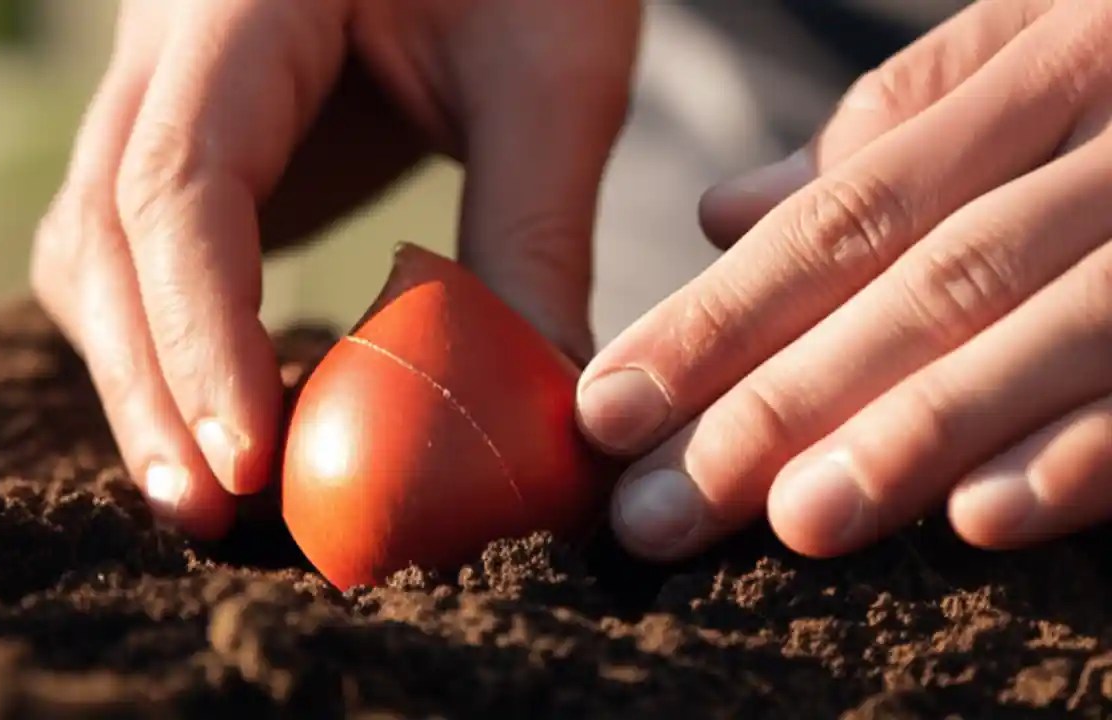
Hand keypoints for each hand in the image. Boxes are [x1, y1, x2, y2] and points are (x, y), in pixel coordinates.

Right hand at [32, 0, 638, 538]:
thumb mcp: (552, 73)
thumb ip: (534, 236)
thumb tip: (539, 416)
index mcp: (240, 6)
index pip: (179, 184)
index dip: (199, 335)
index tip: (247, 462)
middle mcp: (168, 48)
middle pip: (108, 232)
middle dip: (150, 384)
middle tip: (205, 515)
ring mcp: (165, 92)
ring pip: (100, 249)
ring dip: (144, 376)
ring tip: (211, 491)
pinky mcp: (194, 138)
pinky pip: (137, 251)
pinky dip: (170, 342)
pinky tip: (228, 412)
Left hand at [579, 0, 1111, 559]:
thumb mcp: (1036, 54)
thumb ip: (893, 132)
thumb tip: (725, 210)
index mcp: (1035, 74)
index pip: (835, 218)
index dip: (712, 317)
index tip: (608, 409)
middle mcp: (1108, 138)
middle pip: (907, 284)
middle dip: (771, 403)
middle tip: (656, 512)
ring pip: (1033, 325)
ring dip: (909, 433)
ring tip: (793, 524)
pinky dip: (1087, 448)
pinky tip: (987, 518)